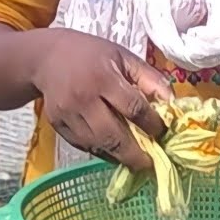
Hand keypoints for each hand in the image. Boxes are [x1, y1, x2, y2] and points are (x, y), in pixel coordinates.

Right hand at [31, 28, 172, 171]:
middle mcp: (83, 100)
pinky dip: (102, 152)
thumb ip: (150, 78)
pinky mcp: (57, 126)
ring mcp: (67, 116)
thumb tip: (172, 102)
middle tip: (152, 164)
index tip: (165, 133)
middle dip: (135, 154)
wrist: (47, 58)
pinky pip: (83, 146)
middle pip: (113, 135)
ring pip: (97, 145)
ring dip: (119, 157)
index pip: (134, 108)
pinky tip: (116, 153)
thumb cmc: (93, 56)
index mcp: (104, 79)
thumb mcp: (125, 57)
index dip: (152, 124)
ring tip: (137, 162)